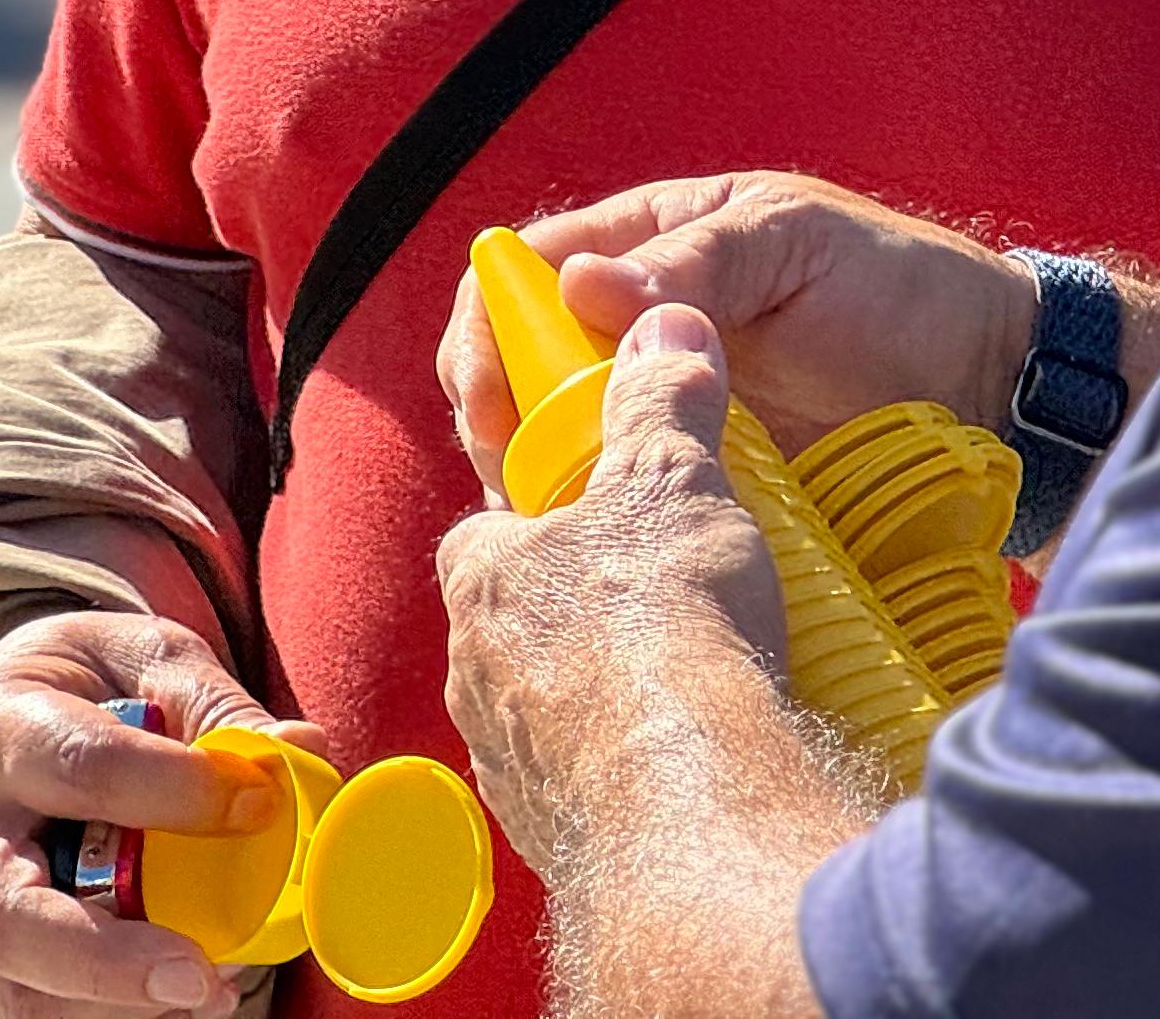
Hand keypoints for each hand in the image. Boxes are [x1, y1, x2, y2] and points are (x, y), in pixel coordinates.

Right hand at [0, 610, 316, 1018]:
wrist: (9, 701)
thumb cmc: (84, 680)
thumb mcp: (143, 656)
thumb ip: (213, 704)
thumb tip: (300, 747)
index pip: (79, 767)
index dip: (172, 792)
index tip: (258, 805)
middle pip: (1, 914)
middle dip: (103, 959)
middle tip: (196, 975)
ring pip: (14, 981)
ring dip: (114, 1000)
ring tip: (204, 987)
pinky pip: (34, 1002)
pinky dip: (111, 1010)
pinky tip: (178, 994)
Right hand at [441, 171, 1034, 473]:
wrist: (985, 382)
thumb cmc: (898, 287)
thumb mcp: (798, 246)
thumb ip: (698, 264)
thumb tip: (577, 288)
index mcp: (654, 242)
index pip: (523, 272)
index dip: (490, 330)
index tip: (494, 398)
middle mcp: (638, 324)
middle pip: (517, 366)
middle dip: (496, 418)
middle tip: (519, 479)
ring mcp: (662, 405)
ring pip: (552, 441)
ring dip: (534, 480)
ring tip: (557, 524)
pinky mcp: (692, 476)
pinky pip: (616, 496)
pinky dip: (592, 521)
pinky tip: (598, 548)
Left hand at [441, 303, 790, 876]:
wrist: (686, 804)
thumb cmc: (661, 625)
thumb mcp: (672, 475)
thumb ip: (664, 396)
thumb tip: (665, 326)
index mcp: (483, 575)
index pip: (489, 526)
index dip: (543, 509)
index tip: (603, 505)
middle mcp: (472, 672)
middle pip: (515, 619)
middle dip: (578, 606)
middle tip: (663, 590)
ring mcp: (505, 762)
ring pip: (542, 707)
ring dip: (598, 693)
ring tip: (687, 677)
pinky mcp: (549, 833)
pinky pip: (579, 784)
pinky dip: (622, 766)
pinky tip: (684, 752)